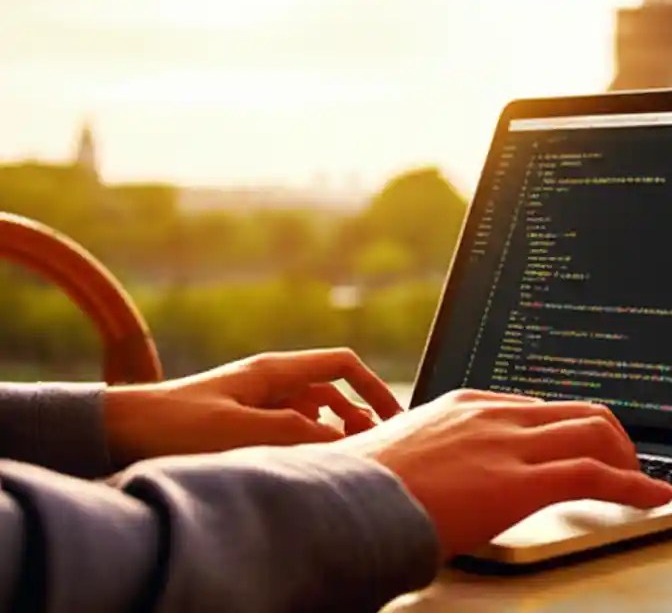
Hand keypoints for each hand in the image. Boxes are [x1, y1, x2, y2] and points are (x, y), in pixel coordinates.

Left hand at [104, 348, 401, 464]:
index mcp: (274, 370)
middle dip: (359, 415)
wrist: (121, 428)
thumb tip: (335, 437)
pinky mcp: (245, 421)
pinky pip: (292, 427)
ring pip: (315, 412)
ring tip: (346, 458)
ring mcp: (259, 400)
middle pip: (334, 391)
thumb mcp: (236, 428)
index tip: (392, 417)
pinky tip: (308, 463)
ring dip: (335, 432)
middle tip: (376, 448)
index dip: (372, 388)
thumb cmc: (174, 422)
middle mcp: (272, 381)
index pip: (341, 365)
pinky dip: (310, 441)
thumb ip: (290, 430)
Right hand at [337, 389, 671, 558]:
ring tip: (642, 483)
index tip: (584, 446)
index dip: (571, 430)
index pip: (539, 407)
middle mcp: (494, 413)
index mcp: (466, 405)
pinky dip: (634, 486)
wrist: (342, 502)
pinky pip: (595, 474)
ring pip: (596, 432)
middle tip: (626, 465)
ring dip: (628, 459)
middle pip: (578, 411)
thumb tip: (433, 486)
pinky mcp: (521, 479)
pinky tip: (652, 498)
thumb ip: (432, 461)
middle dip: (612, 437)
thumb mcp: (400, 458)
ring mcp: (509, 442)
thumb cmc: (357, 489)